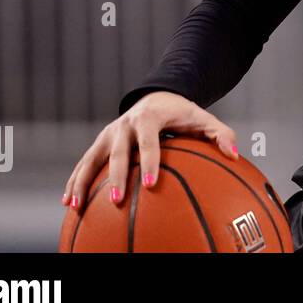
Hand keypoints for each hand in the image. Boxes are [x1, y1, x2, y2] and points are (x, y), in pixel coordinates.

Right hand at [61, 90, 239, 212]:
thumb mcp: (203, 118)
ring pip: (91, 159)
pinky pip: (84, 164)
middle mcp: (124, 124)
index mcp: (149, 117)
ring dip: (81, 182)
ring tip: (76, 206)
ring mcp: (108, 134)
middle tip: (117, 201)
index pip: (148, 140)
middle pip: (117, 152)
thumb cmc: (182, 113)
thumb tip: (235, 154)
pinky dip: (74, 181)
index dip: (149, 161)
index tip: (150, 184)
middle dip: (115, 177)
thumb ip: (221, 134)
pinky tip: (67, 203)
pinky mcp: (99, 143)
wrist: (156, 96)